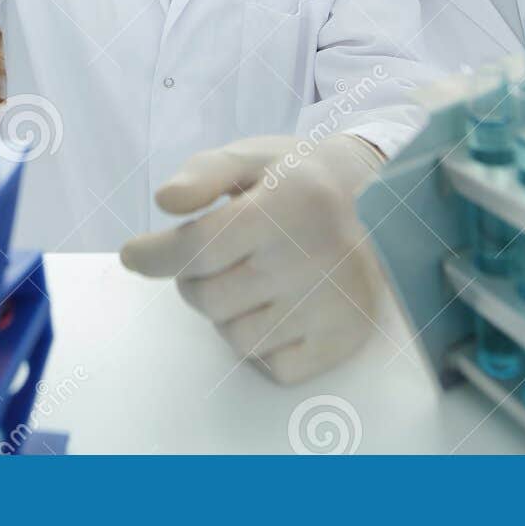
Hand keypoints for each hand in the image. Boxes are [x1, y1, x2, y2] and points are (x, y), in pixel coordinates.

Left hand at [120, 134, 386, 383]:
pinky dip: (266, 346)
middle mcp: (314, 256)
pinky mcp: (347, 337)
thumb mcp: (253, 158)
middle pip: (208, 298)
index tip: (134, 255)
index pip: (197, 247)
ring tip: (253, 280)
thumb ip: (205, 173)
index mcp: (288, 204)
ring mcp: (334, 303)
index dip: (154, 255)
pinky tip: (282, 308)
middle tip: (218, 257)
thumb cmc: (303, 178)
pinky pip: (275, 367)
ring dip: (229, 314)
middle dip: (196, 279)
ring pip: (237, 339)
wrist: (389, 202)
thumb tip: (165, 202)